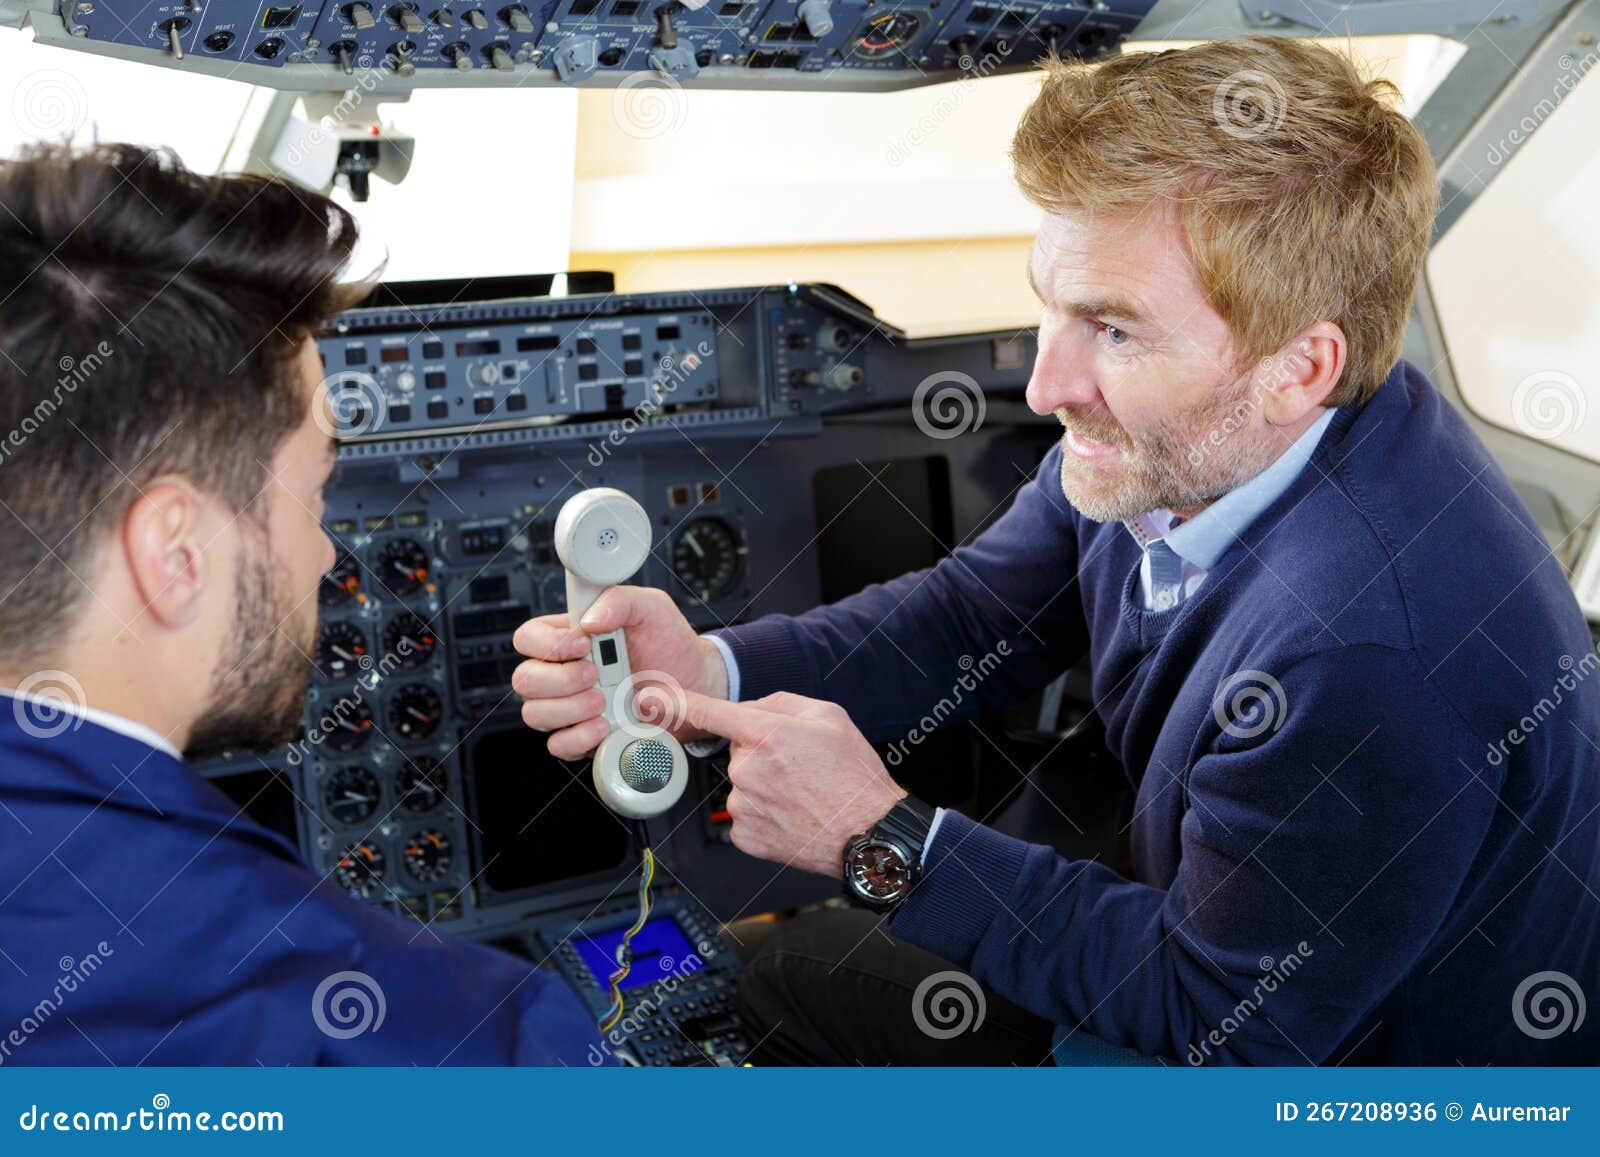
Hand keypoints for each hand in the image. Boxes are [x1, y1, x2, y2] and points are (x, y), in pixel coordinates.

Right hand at [512, 585, 728, 759]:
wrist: (698, 684)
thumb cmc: (669, 644)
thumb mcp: (652, 608)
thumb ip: (620, 600)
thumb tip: (589, 620)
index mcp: (569, 637)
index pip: (528, 638)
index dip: (547, 643)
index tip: (583, 644)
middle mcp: (563, 672)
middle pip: (524, 679)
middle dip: (559, 679)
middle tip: (596, 675)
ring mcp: (570, 707)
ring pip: (535, 714)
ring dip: (569, 709)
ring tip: (603, 701)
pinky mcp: (584, 736)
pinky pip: (558, 745)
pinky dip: (579, 737)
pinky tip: (605, 726)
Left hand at [679, 690, 905, 877]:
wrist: (868, 832)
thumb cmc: (853, 777)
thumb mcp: (829, 717)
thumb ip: (781, 703)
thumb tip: (752, 707)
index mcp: (767, 734)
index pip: (708, 712)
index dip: (674, 701)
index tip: (649, 697)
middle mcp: (749, 770)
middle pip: (737, 750)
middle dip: (761, 753)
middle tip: (798, 767)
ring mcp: (743, 806)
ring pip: (741, 783)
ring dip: (763, 785)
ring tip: (801, 793)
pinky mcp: (744, 836)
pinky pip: (744, 814)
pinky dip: (764, 813)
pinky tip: (791, 813)